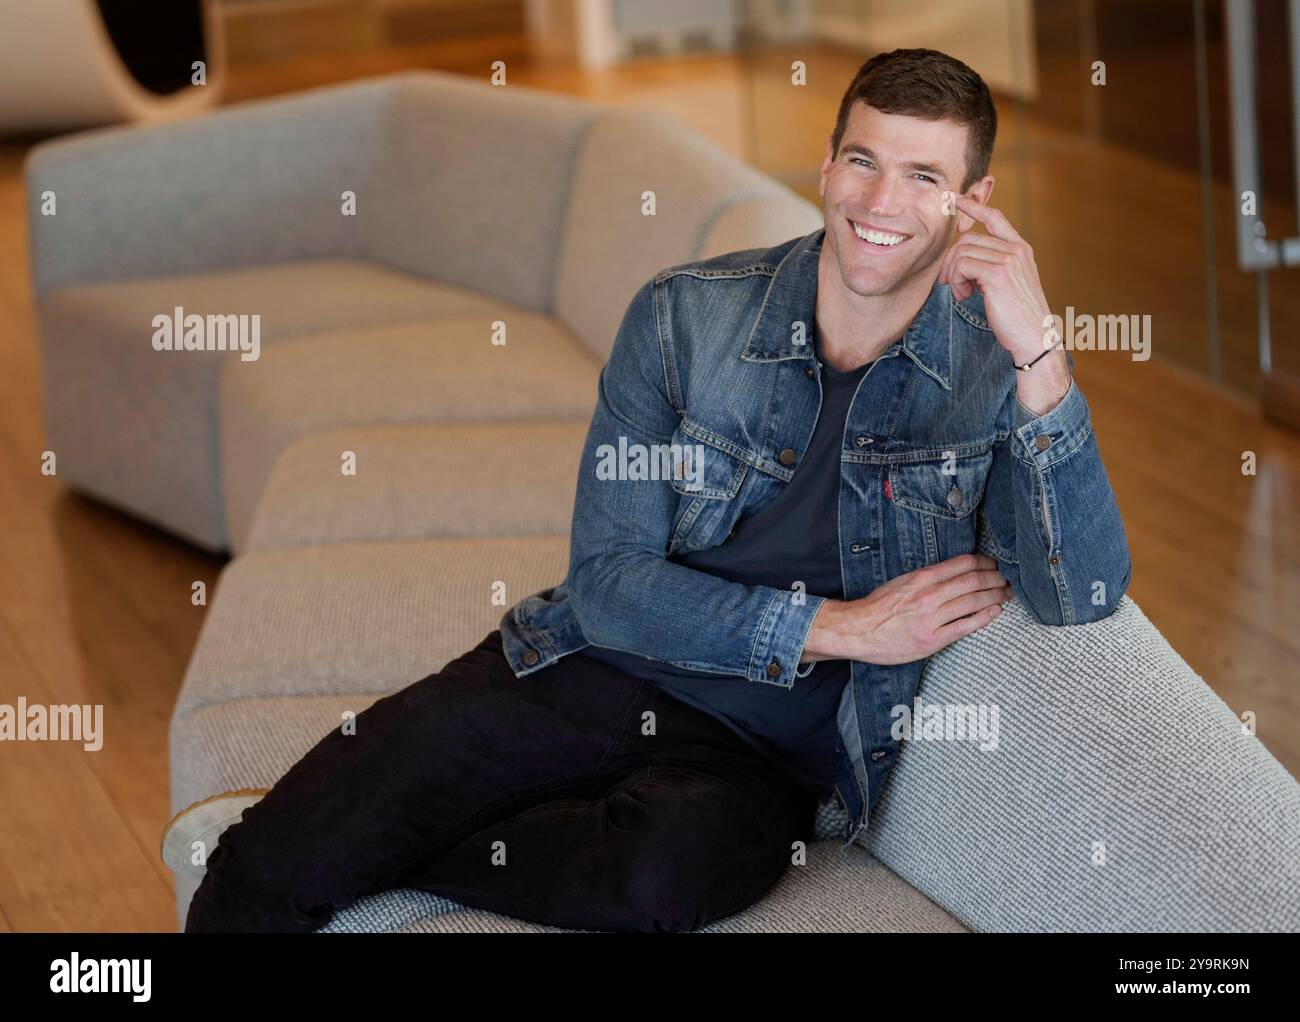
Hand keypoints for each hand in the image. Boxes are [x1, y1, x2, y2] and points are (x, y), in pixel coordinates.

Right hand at [800, 554, 1011, 665]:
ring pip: (974, 602)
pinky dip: (984, 617)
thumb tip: (955, 572)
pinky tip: (995, 611)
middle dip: (996, 579)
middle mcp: (929, 595)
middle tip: (1007, 580)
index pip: (962, 564)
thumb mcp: (902, 582)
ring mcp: (932, 618)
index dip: (985, 563)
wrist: (858, 631)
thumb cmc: (879, 607)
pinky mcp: (933, 639)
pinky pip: (966, 626)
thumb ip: (927, 577)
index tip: (994, 565)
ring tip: (1006, 594)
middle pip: (973, 581)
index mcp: (921, 577)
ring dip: (995, 596)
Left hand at [937, 194, 1054, 365]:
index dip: (974, 206)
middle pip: (967, 239)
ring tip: (962, 293)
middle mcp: (1016, 250)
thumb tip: (963, 261)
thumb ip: (993, 266)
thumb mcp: (1009, 284)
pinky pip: (962, 265)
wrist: (1035, 337)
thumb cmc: (1018, 316)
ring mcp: (1008, 260)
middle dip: (952, 261)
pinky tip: (965, 296)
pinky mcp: (998, 274)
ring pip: (962, 252)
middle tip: (952, 284)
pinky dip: (957, 281)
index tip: (956, 199)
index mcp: (1020, 249)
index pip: (995, 218)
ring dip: (954, 274)